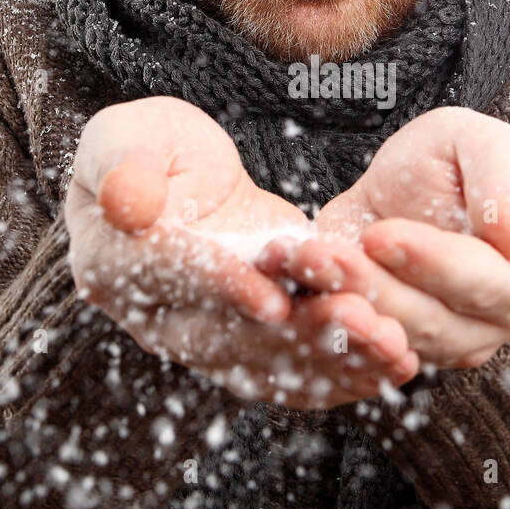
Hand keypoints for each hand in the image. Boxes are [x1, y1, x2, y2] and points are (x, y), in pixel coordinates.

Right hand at [64, 96, 419, 408]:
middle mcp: (157, 317)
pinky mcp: (253, 343)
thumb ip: (123, 165)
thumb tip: (126, 202)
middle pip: (231, 335)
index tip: (273, 298)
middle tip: (362, 320)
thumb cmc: (147, 147)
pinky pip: (296, 371)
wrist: (171, 181)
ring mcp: (207, 339)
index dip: (223, 286)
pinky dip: (346, 373)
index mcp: (114, 264)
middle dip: (301, 333)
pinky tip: (396, 366)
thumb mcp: (126, 135)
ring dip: (335, 360)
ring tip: (394, 348)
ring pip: (271, 362)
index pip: (172, 278)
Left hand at [256, 106, 509, 372]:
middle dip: (377, 288)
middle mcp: (497, 323)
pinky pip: (364, 348)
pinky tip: (300, 289)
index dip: (432, 262)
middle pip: (436, 322)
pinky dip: (329, 319)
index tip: (378, 235)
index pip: (485, 282)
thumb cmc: (452, 159)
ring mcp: (451, 344)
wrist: (404, 187)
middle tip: (326, 255)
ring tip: (305, 262)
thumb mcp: (479, 141)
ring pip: (395, 339)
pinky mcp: (401, 349)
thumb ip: (504, 177)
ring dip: (346, 303)